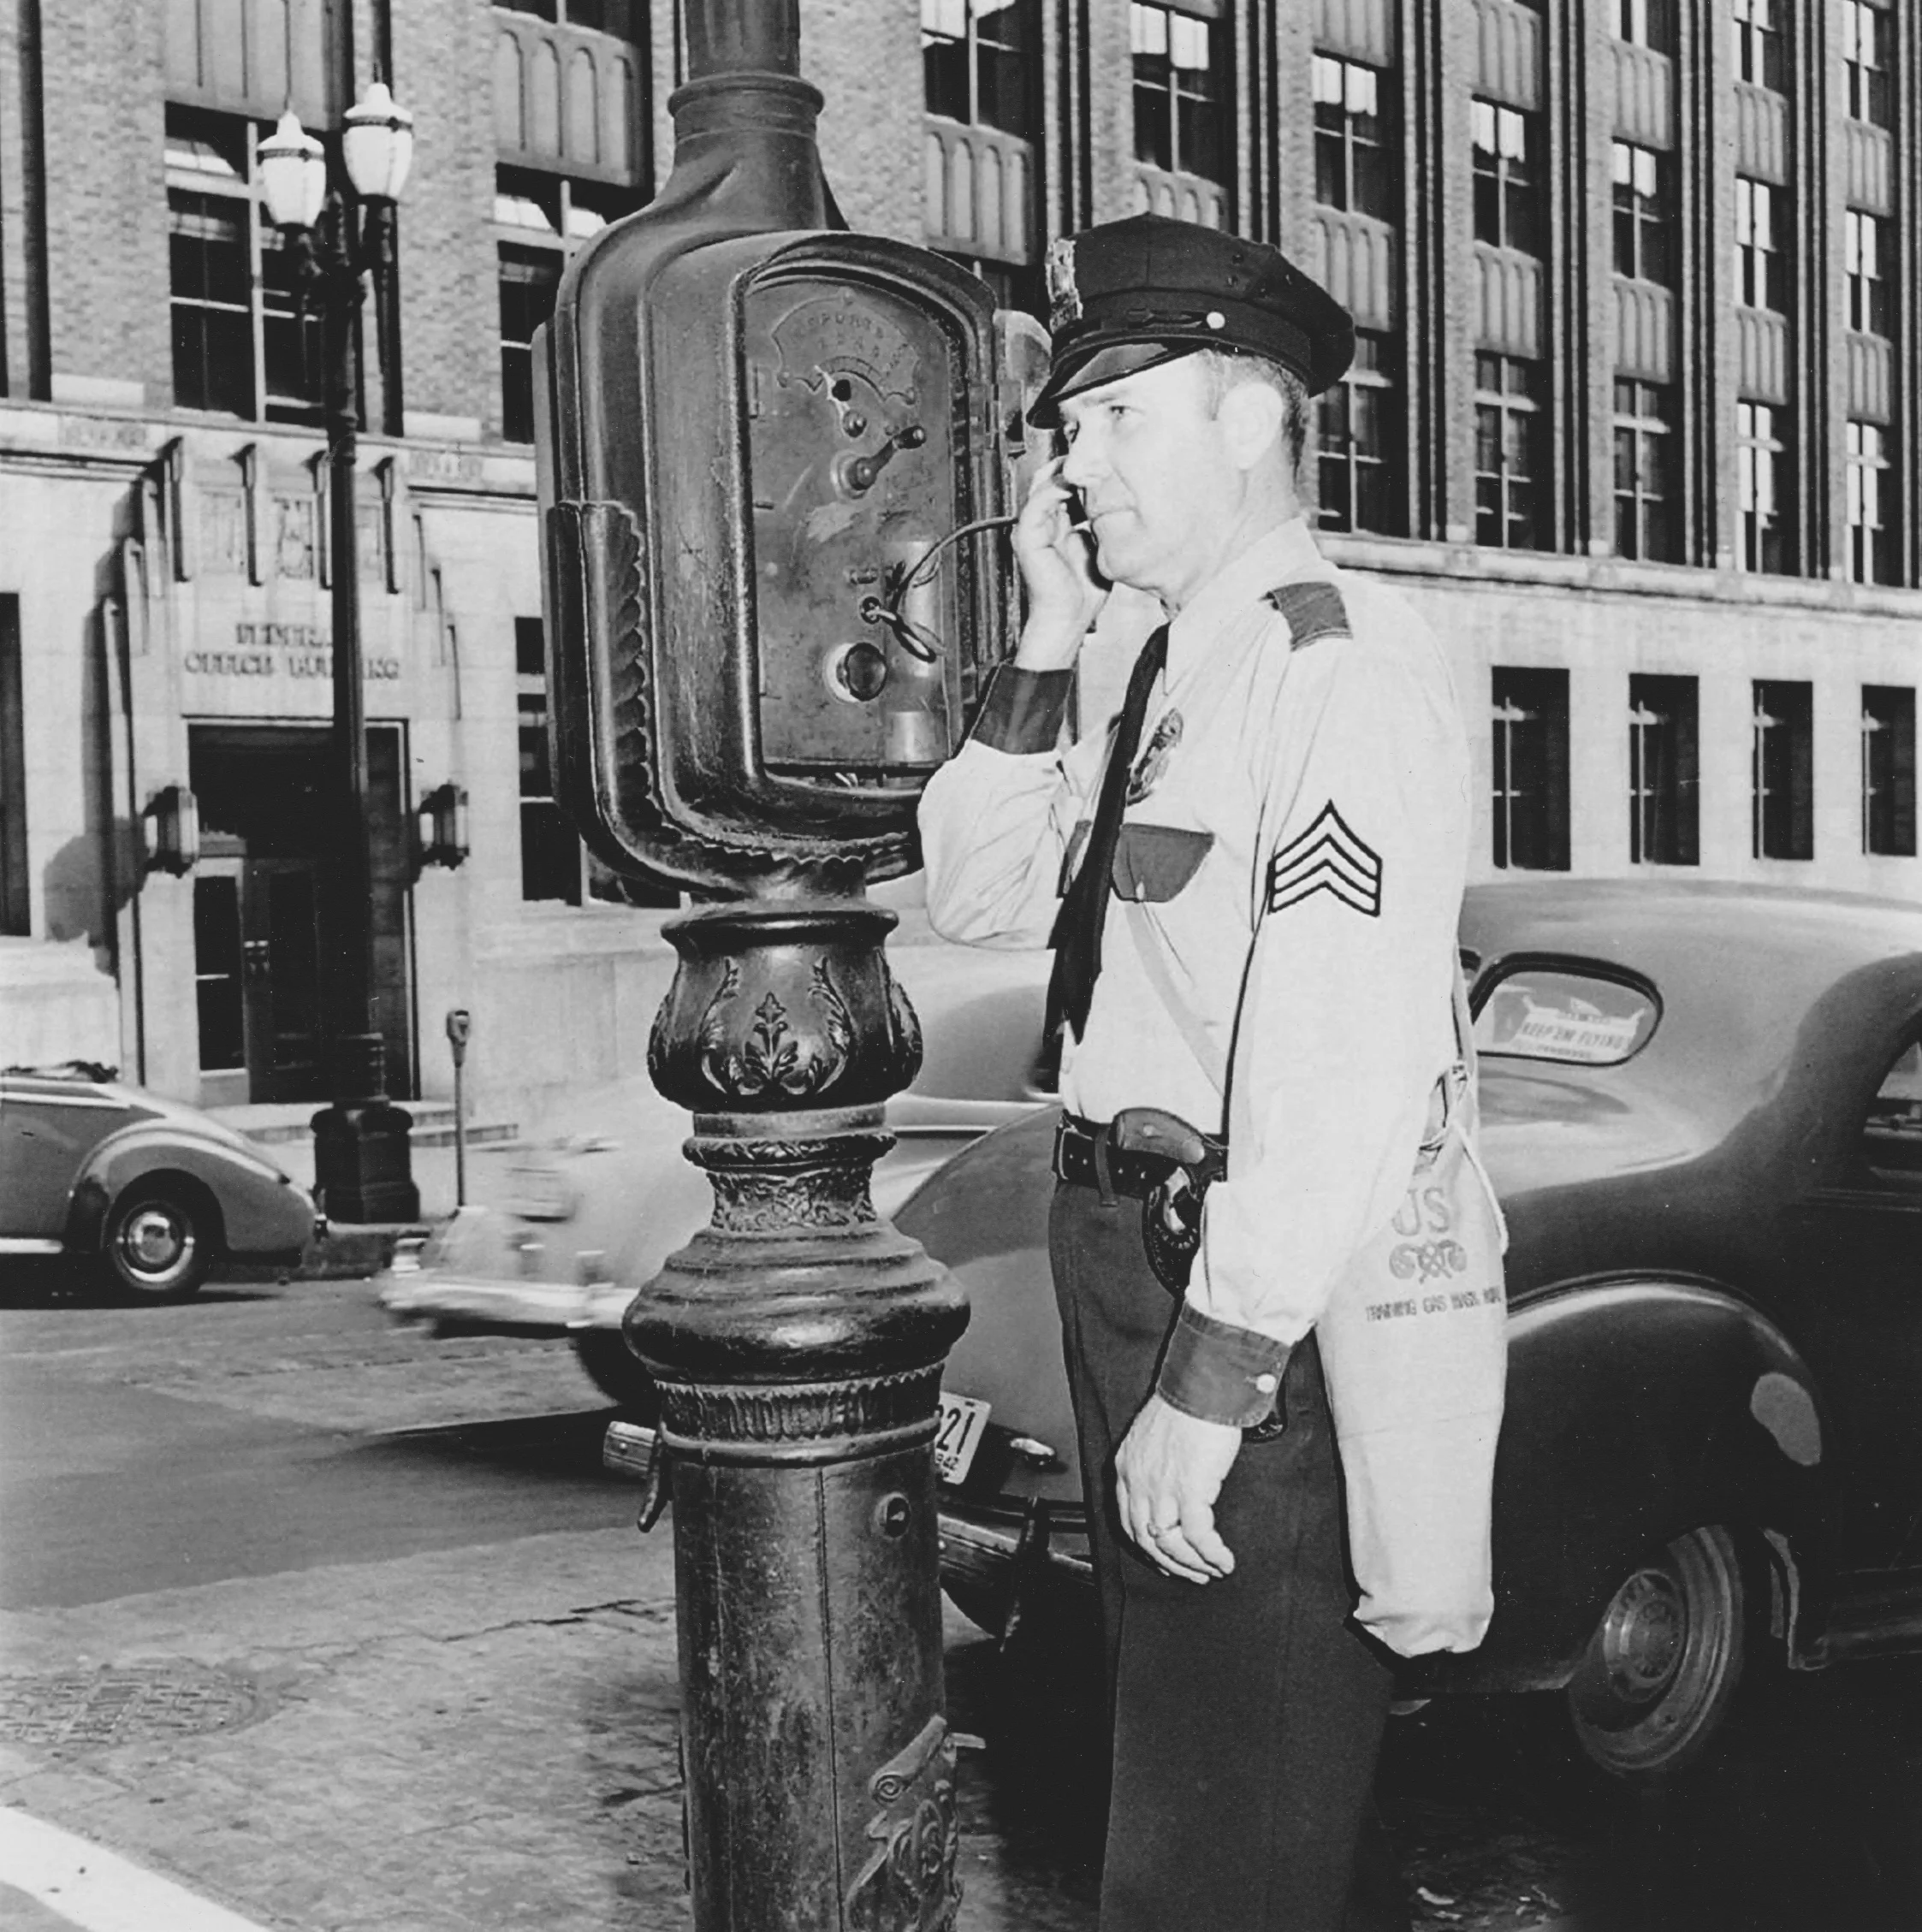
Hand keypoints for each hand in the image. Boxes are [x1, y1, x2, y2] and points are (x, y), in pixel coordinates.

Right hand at [1011, 456, 1107, 669]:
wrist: (1068, 618)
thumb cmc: (1082, 593)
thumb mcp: (1098, 547)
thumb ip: (1098, 523)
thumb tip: (1111, 501)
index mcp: (1055, 524)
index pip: (1063, 486)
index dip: (1081, 473)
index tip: (1103, 463)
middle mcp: (1040, 523)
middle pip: (1051, 479)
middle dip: (1073, 467)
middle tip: (1095, 456)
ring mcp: (1031, 528)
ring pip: (1043, 485)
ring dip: (1065, 474)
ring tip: (1086, 467)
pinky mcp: (1027, 536)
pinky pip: (1038, 503)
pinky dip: (1056, 490)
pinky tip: (1075, 486)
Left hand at [1115, 1394, 1240, 1582]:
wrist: (1202, 1386)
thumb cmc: (1186, 1400)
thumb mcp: (1154, 1433)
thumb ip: (1155, 1461)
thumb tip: (1171, 1480)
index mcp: (1127, 1466)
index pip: (1128, 1520)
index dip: (1147, 1545)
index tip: (1164, 1557)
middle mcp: (1139, 1481)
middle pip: (1147, 1539)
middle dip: (1172, 1563)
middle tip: (1192, 1574)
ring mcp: (1162, 1488)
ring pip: (1171, 1544)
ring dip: (1194, 1564)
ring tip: (1212, 1570)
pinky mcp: (1190, 1490)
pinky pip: (1199, 1537)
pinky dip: (1212, 1554)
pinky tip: (1224, 1560)